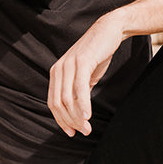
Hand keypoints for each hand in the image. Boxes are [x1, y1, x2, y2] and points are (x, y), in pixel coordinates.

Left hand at [48, 15, 124, 136]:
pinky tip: (87, 116)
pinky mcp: (82, 62)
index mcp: (56, 73)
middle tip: (83, 132)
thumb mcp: (85, 75)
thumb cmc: (98, 53)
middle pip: (58, 103)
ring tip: (87, 128)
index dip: (61, 120)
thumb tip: (78, 110)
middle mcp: (59, 69)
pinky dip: (83, 104)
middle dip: (70, 121)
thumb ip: (79, 90)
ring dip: (77, 117)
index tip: (71, 132)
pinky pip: (80, 88)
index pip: (53, 102)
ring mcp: (69, 65)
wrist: (109, 31)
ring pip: (68, 99)